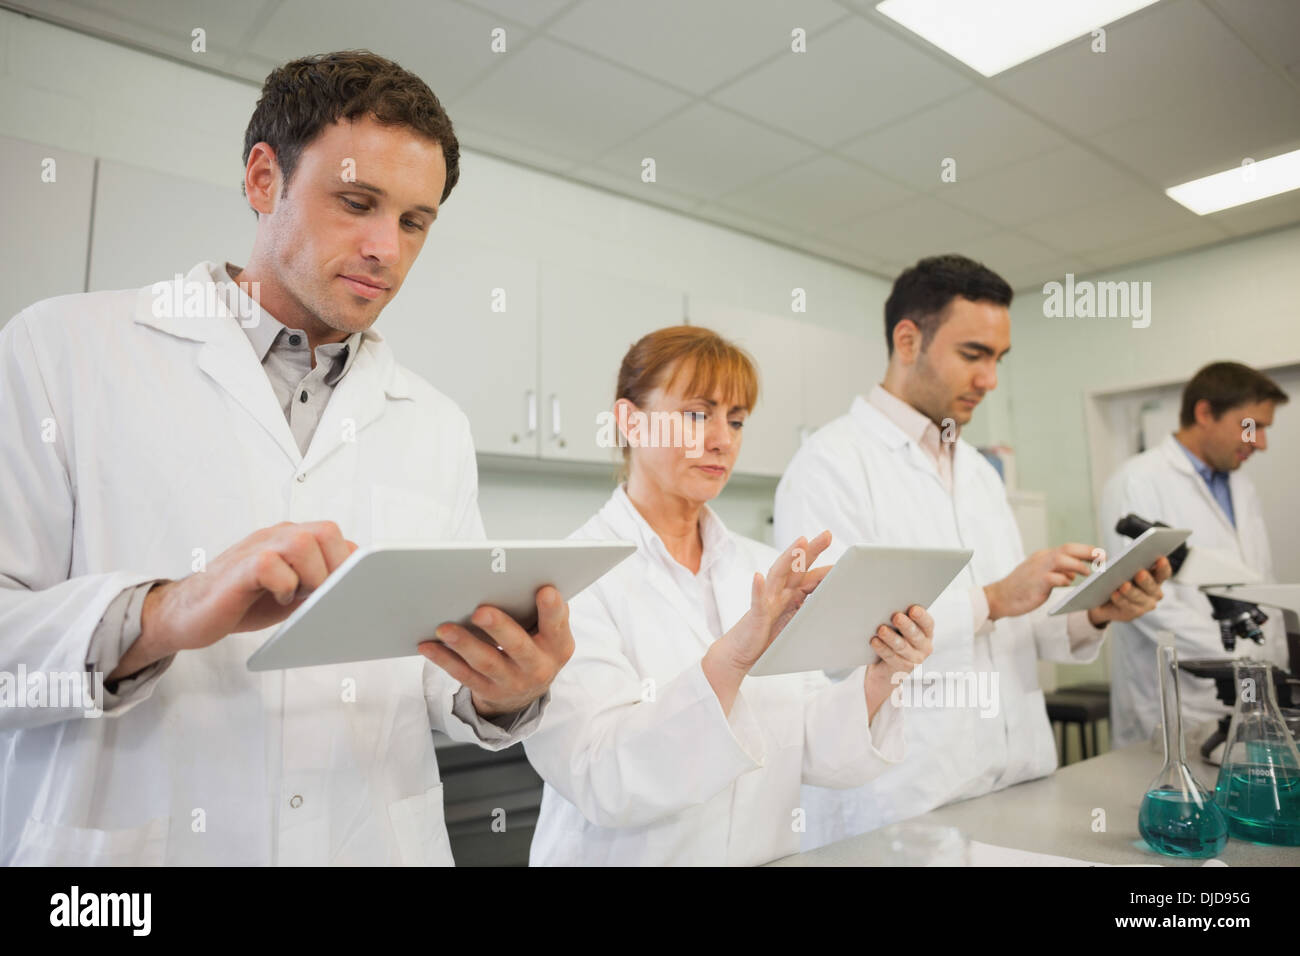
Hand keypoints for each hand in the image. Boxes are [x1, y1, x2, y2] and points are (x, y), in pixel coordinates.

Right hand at [116, 521, 357, 680]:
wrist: (188, 613)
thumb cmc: (242, 602)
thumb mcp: (292, 592)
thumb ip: (319, 582)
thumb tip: (355, 589)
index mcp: (291, 539)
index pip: (335, 536)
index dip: (348, 563)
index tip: (344, 590)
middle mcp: (276, 537)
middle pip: (326, 531)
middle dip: (334, 568)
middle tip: (321, 594)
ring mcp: (256, 548)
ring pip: (302, 542)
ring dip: (311, 576)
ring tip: (298, 596)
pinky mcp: (239, 568)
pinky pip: (270, 564)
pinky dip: (283, 585)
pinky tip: (278, 598)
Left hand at [419, 585, 574, 717]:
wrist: (526, 691)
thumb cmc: (537, 645)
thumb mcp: (551, 633)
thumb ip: (544, 611)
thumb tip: (528, 579)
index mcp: (558, 645)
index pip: (557, 625)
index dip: (552, 609)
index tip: (545, 590)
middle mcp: (538, 667)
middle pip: (518, 646)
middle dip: (499, 628)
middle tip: (480, 611)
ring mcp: (512, 682)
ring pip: (486, 662)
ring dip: (463, 644)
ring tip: (444, 628)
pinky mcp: (487, 691)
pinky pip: (463, 675)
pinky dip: (444, 659)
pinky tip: (428, 646)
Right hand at [702, 531, 832, 711]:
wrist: (740, 654)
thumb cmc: (768, 639)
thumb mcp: (795, 625)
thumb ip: (809, 614)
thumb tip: (834, 609)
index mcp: (791, 596)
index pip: (810, 578)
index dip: (827, 570)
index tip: (848, 563)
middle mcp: (779, 593)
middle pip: (796, 567)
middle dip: (811, 550)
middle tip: (827, 534)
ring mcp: (766, 601)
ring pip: (777, 575)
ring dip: (788, 558)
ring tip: (799, 543)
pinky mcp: (755, 615)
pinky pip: (757, 600)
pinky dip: (757, 588)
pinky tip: (758, 577)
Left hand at [865, 605, 934, 718]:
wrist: (886, 669)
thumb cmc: (894, 639)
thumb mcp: (900, 629)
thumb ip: (900, 618)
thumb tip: (888, 602)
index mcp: (926, 633)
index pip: (927, 623)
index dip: (921, 616)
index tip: (913, 608)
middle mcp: (924, 647)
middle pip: (915, 635)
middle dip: (905, 625)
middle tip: (896, 616)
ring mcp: (914, 659)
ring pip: (902, 647)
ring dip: (891, 637)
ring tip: (881, 629)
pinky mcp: (901, 669)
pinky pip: (891, 657)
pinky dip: (882, 648)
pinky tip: (874, 641)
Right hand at [985, 543, 1096, 620]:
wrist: (1000, 597)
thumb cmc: (1021, 589)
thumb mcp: (1040, 576)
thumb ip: (1056, 572)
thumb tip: (1073, 574)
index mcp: (1043, 556)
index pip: (1068, 548)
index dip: (1086, 550)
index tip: (1101, 554)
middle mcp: (1041, 559)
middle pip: (1067, 549)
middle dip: (1087, 552)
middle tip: (1103, 558)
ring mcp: (1038, 570)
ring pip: (1061, 559)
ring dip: (1078, 565)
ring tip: (1090, 572)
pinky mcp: (1036, 582)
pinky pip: (1053, 577)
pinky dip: (1064, 579)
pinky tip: (1069, 583)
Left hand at [1086, 556, 1171, 625]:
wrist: (1104, 601)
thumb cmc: (1114, 578)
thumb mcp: (1114, 567)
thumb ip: (1112, 561)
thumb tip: (1103, 556)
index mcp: (1154, 577)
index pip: (1163, 572)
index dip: (1163, 567)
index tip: (1161, 559)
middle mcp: (1154, 592)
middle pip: (1152, 586)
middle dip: (1146, 580)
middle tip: (1140, 573)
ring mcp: (1144, 604)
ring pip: (1139, 597)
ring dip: (1132, 591)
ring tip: (1124, 585)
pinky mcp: (1132, 614)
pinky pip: (1127, 607)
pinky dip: (1121, 600)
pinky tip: (1114, 594)